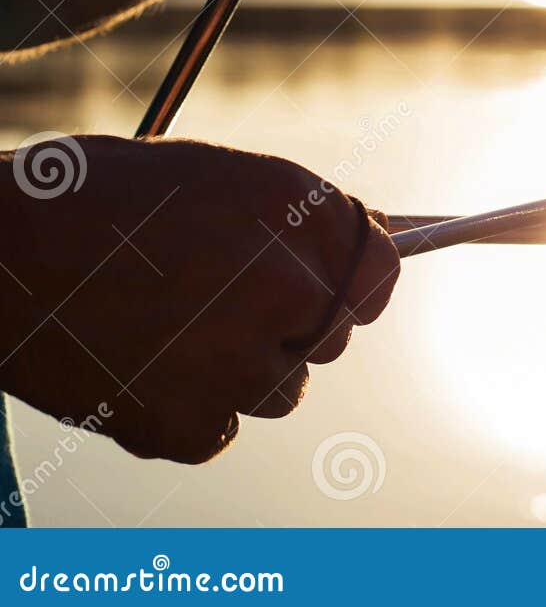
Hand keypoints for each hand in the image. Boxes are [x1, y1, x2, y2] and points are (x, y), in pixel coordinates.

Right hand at [0, 136, 396, 463]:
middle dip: (292, 321)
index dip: (362, 279)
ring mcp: (233, 372)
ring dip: (246, 369)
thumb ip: (309, 219)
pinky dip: (193, 409)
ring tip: (172, 327)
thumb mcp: (222, 178)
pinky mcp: (185, 428)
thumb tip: (379, 255)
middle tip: (218, 296)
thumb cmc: (105, 200)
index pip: (379, 272)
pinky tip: (145, 365)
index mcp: (294, 229)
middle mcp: (280, 300)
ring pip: (282, 390)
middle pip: (331, 336)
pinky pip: (224, 429)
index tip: (349, 288)